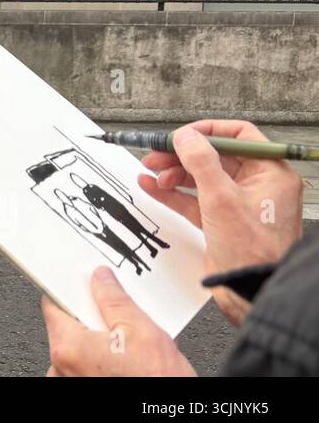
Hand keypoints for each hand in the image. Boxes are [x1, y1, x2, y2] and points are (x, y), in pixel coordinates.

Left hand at [42, 267, 195, 375]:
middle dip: (91, 320)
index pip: (54, 303)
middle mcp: (61, 367)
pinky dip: (100, 360)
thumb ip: (115, 299)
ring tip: (127, 348)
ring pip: (78, 348)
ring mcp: (68, 381)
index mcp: (69, 347)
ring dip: (98, 342)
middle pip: (68, 327)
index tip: (84, 285)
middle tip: (118, 321)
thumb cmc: (157, 381)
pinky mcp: (80, 390)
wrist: (167, 417)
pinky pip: (84, 366)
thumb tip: (101, 279)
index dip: (73, 291)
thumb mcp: (141, 331)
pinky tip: (124, 362)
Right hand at [138, 121, 302, 325]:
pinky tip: (152, 187)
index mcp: (270, 173)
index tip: (180, 135)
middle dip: (181, 154)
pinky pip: (192, 198)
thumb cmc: (254, 251)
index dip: (206, 132)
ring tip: (151, 172)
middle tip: (156, 154)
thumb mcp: (222, 198)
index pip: (237, 135)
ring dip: (173, 172)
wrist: (251, 291)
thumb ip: (200, 161)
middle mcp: (256, 185)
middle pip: (213, 156)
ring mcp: (237, 203)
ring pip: (200, 177)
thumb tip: (186, 136)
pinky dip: (172, 192)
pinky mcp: (221, 221)